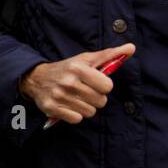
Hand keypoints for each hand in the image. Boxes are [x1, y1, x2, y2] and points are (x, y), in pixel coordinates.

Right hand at [19, 43, 134, 124]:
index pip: (107, 87)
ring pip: (89, 112)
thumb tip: (131, 47)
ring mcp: (59, 96)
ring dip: (86, 107)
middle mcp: (68, 82)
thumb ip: (110, 55)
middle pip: (100, 101)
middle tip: (86, 92)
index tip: (95, 83)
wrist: (36, 78)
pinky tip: (69, 106)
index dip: (104, 86)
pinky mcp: (51, 108)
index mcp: (78, 68)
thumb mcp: (86, 59)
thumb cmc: (67, 68)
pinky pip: (76, 119)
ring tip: (77, 99)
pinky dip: (75, 115)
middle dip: (96, 98)